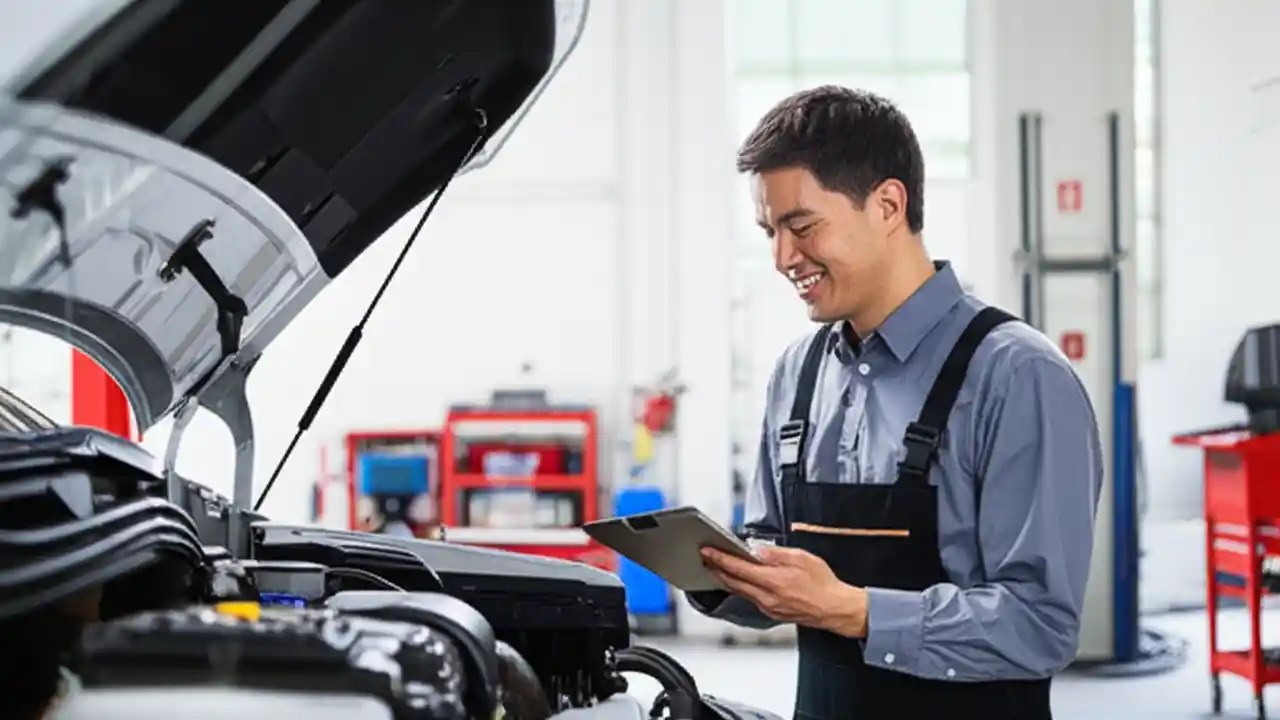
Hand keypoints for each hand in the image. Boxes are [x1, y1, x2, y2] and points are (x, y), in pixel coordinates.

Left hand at [700, 545, 867, 637]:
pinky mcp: (772, 612)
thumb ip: (776, 553)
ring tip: (717, 566)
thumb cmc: (824, 584)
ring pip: (740, 591)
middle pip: (733, 582)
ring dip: (727, 578)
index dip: (719, 558)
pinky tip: (741, 580)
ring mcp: (768, 607)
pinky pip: (750, 598)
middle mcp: (767, 597)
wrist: (836, 609)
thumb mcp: (802, 558)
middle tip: (705, 557)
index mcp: (773, 581)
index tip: (707, 551)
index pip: (738, 568)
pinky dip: (741, 587)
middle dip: (716, 569)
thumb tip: (756, 549)